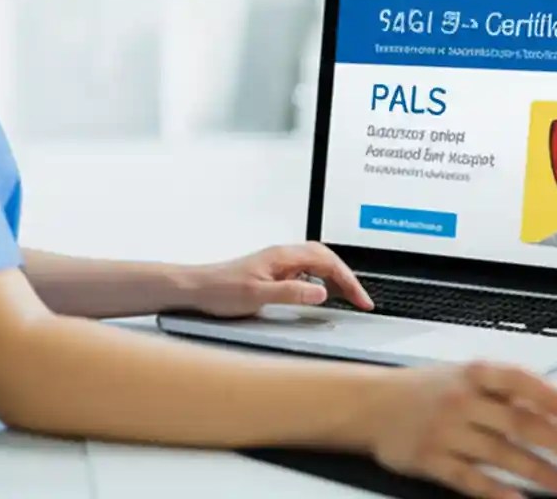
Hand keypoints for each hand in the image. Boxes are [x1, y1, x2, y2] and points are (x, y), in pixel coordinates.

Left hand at [189, 242, 373, 317]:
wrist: (195, 288)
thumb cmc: (220, 290)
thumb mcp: (258, 295)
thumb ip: (291, 293)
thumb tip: (321, 292)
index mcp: (282, 256)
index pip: (327, 262)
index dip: (349, 281)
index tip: (361, 299)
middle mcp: (282, 255)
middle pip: (326, 258)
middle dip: (348, 278)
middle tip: (362, 300)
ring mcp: (277, 263)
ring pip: (317, 263)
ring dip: (336, 277)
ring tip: (349, 296)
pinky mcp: (271, 272)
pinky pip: (305, 271)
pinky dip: (321, 280)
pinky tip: (321, 293)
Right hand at [366, 361, 556, 498]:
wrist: (370, 404)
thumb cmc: (426, 390)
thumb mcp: (464, 377)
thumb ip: (507, 393)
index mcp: (475, 373)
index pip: (523, 382)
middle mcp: (461, 400)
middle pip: (523, 424)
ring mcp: (445, 431)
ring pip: (504, 455)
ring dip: (545, 474)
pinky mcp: (431, 460)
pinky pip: (470, 479)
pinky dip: (497, 492)